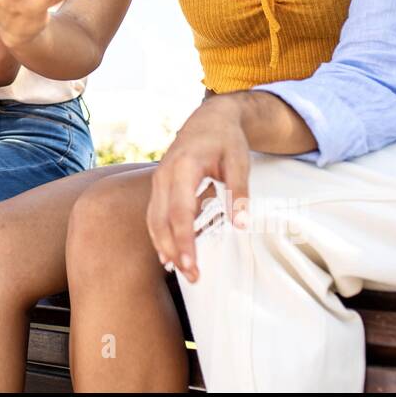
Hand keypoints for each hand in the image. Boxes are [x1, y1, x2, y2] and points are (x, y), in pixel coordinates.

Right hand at [146, 97, 251, 283]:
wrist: (210, 119)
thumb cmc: (226, 140)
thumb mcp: (239, 162)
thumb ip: (238, 193)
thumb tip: (241, 225)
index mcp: (184, 168)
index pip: (180, 212)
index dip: (184, 241)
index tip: (192, 265)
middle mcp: (164, 175)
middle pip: (162, 221)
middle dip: (174, 251)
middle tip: (193, 277)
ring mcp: (158, 180)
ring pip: (153, 220)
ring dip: (165, 247)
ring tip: (182, 271)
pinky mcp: (159, 185)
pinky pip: (153, 215)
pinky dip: (159, 236)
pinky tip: (169, 254)